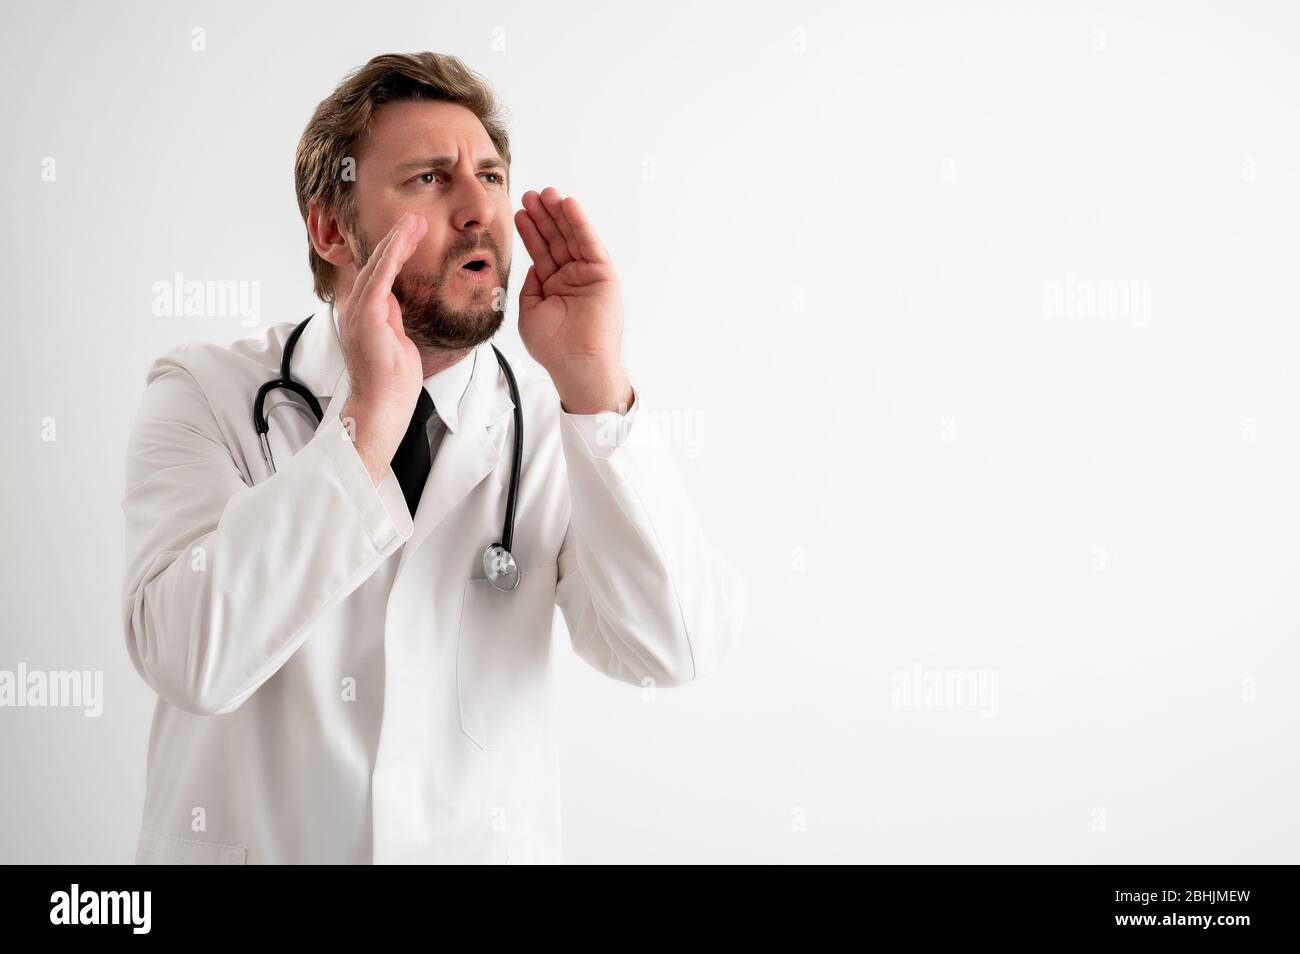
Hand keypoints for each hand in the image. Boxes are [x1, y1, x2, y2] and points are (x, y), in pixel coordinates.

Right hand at [337, 211, 427, 483]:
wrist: (381, 407)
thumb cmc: (392, 384)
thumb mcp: (397, 343)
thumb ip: (393, 319)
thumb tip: (397, 302)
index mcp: (366, 316)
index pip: (380, 276)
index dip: (394, 253)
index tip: (411, 235)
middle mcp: (357, 309)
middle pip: (377, 264)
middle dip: (396, 240)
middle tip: (414, 219)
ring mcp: (360, 312)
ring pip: (378, 265)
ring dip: (397, 240)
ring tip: (414, 221)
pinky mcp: (367, 316)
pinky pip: (381, 277)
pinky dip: (393, 255)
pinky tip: (405, 238)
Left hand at [515, 188, 632, 413]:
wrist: (576, 362)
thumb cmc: (552, 345)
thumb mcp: (529, 309)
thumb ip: (530, 284)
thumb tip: (535, 264)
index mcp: (554, 287)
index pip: (541, 252)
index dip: (530, 231)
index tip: (519, 211)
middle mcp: (571, 278)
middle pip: (556, 239)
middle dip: (543, 217)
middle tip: (530, 194)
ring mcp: (588, 275)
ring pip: (571, 237)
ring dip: (559, 214)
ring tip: (545, 193)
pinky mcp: (603, 274)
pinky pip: (589, 243)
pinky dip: (579, 223)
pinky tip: (568, 204)